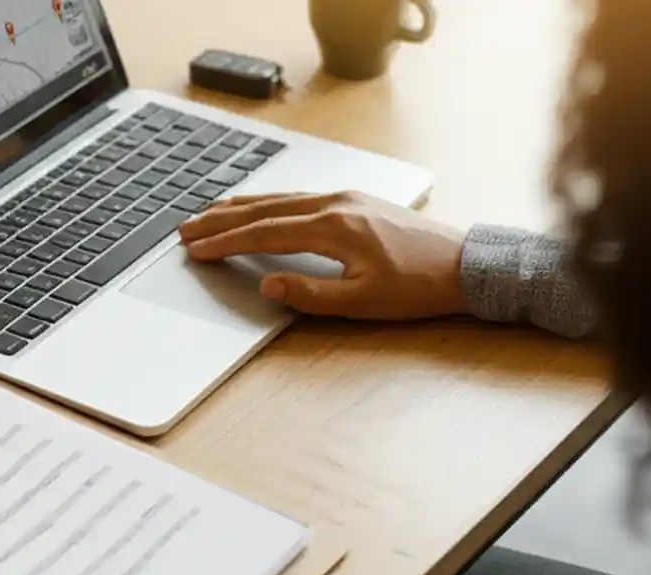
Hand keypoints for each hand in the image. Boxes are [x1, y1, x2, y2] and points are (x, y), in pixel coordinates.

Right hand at [178, 191, 468, 319]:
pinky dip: (269, 201)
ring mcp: (346, 196)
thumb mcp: (361, 302)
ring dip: (241, 206)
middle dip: (221, 220)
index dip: (225, 243)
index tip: (197, 250)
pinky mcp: (355, 200)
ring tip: (210, 213)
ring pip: (280, 197)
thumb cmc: (417, 287)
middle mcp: (335, 203)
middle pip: (264, 209)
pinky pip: (299, 196)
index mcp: (333, 227)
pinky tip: (259, 206)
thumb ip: (309, 294)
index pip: (264, 233)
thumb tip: (267, 284)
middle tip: (186, 229)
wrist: (465, 264)